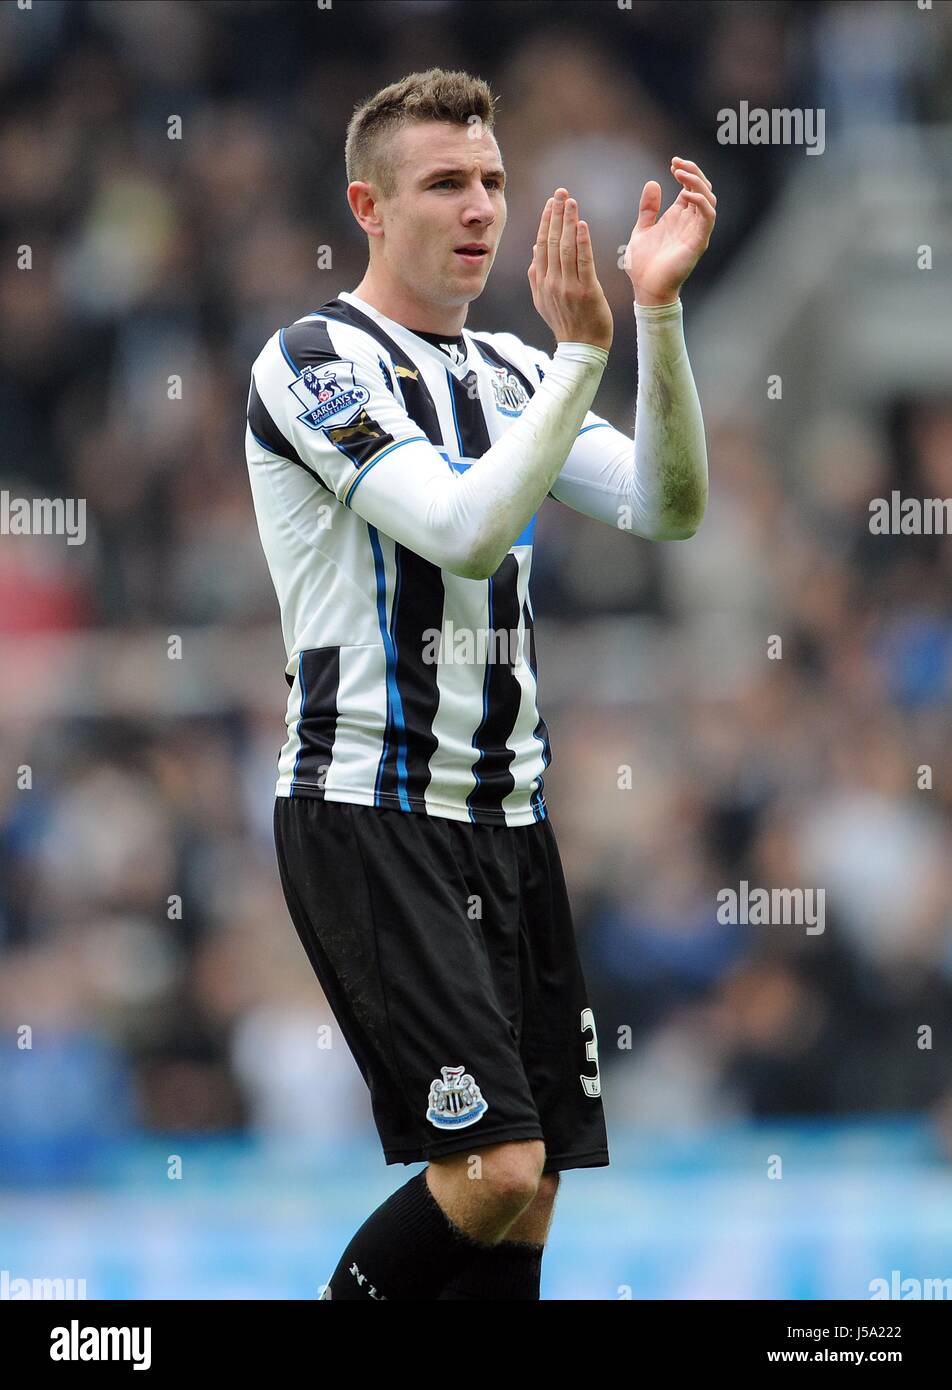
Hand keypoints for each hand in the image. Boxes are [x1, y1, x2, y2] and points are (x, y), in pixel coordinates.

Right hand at [528, 188, 612, 350]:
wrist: (582, 349)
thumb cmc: (567, 323)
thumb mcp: (544, 301)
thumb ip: (537, 276)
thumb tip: (535, 251)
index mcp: (541, 283)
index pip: (542, 245)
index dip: (545, 221)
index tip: (551, 202)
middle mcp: (552, 283)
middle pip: (552, 242)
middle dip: (556, 214)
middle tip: (561, 192)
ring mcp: (568, 288)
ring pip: (566, 248)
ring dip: (568, 222)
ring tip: (571, 201)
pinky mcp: (587, 292)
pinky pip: (583, 262)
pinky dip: (582, 242)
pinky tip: (582, 224)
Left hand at [622, 157, 716, 305]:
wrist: (646, 290)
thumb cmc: (644, 266)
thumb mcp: (641, 230)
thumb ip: (648, 209)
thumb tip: (653, 183)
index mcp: (678, 217)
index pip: (691, 188)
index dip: (686, 172)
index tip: (672, 162)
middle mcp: (690, 222)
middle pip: (703, 189)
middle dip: (693, 172)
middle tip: (677, 163)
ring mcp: (696, 232)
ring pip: (708, 199)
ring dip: (697, 183)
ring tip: (681, 173)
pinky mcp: (698, 243)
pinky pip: (708, 217)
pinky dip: (701, 202)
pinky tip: (686, 194)